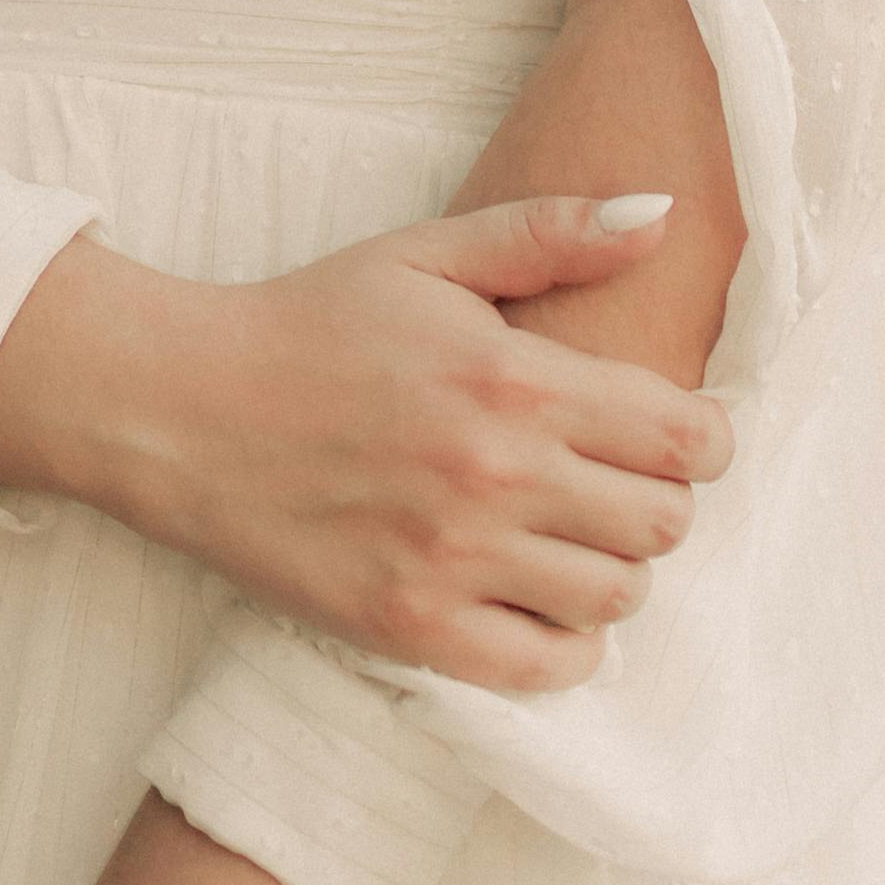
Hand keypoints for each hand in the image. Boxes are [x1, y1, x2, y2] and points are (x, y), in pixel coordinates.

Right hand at [0, 193, 731, 698]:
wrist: (181, 409)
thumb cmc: (310, 324)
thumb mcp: (427, 255)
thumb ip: (550, 235)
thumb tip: (661, 216)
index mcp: (513, 379)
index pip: (685, 438)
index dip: (702, 441)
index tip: (674, 437)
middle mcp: (496, 475)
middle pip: (664, 525)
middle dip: (658, 504)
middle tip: (614, 486)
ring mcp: (454, 560)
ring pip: (616, 599)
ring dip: (612, 572)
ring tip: (571, 542)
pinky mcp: (410, 627)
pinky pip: (544, 668)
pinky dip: (564, 647)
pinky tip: (536, 605)